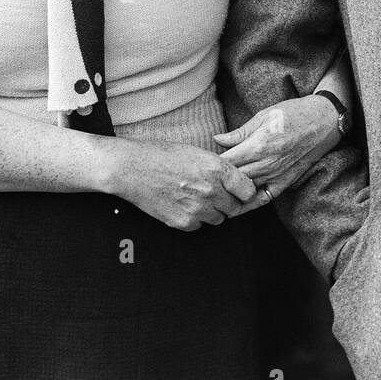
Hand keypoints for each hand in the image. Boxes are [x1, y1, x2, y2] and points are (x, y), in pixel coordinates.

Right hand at [108, 140, 256, 230]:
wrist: (132, 168)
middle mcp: (211, 190)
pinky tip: (180, 204)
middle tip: (213, 195)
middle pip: (234, 208)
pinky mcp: (183, 222)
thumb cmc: (162, 155)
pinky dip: (193, 219)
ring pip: (217, 219)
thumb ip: (219, 168)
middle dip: (227, 203)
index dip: (244, 192)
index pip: (248, 191)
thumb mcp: (197, 153)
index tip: (239, 192)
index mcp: (217, 169)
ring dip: (210, 212)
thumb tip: (236, 181)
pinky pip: (198, 226)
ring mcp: (197, 209)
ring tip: (193, 197)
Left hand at [213, 96, 340, 212]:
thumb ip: (239, 132)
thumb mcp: (263, 115)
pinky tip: (239, 203)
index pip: (226, 162)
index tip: (201, 164)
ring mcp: (277, 175)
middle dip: (217, 180)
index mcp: (258, 145)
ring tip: (214, 192)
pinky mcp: (286, 181)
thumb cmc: (293, 113)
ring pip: (246, 190)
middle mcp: (267, 164)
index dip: (211, 164)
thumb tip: (217, 140)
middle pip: (233, 178)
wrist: (323, 121)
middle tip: (203, 180)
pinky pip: (265, 197)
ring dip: (231, 192)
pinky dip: (251, 202)